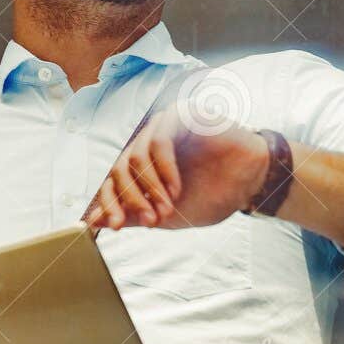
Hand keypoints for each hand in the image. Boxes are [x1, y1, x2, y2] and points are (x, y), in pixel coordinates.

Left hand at [85, 107, 269, 230]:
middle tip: (152, 221)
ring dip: (150, 188)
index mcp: (142, 164)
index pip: (112, 180)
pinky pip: (159, 142)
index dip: (110, 203)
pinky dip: (164, 169)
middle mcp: (147, 141)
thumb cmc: (212, 195)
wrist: (251, 182)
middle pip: (120, 169)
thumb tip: (92, 221)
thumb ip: (132, 214)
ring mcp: (162, 126)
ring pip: (136, 156)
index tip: (116, 226)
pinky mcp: (180, 116)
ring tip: (169, 208)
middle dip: (133, 200)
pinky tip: (176, 188)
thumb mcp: (167, 213)